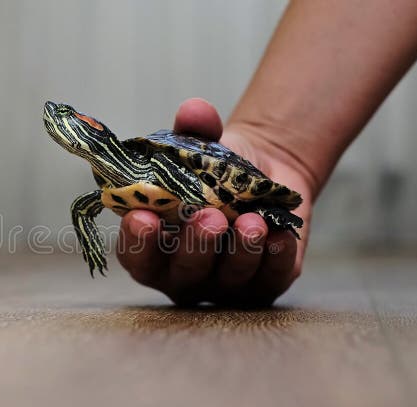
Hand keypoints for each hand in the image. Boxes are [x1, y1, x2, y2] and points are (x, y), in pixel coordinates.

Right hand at [116, 98, 313, 306]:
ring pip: (228, 279)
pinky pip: (269, 279)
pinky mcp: (264, 285)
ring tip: (252, 220)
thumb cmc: (216, 168)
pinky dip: (275, 256)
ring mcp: (223, 286)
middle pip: (183, 274)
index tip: (142, 216)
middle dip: (195, 245)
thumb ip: (193, 128)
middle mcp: (183, 274)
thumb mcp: (202, 144)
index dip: (136, 242)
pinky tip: (281, 233)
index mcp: (153, 246)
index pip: (136, 257)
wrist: (267, 173)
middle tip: (208, 215)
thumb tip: (194, 109)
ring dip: (240, 250)